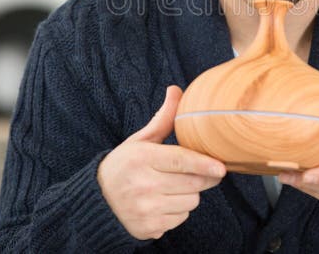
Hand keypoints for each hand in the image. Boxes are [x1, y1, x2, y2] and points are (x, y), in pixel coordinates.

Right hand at [97, 85, 225, 239]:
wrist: (97, 200)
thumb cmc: (124, 165)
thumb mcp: (140, 141)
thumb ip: (163, 119)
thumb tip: (176, 90)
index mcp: (141, 158)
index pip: (179, 161)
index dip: (203, 164)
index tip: (221, 168)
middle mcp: (143, 185)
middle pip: (192, 183)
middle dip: (203, 177)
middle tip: (201, 171)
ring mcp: (145, 209)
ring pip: (191, 202)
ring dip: (190, 194)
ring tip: (172, 186)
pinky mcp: (149, 228)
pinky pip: (181, 218)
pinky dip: (178, 210)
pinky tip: (164, 202)